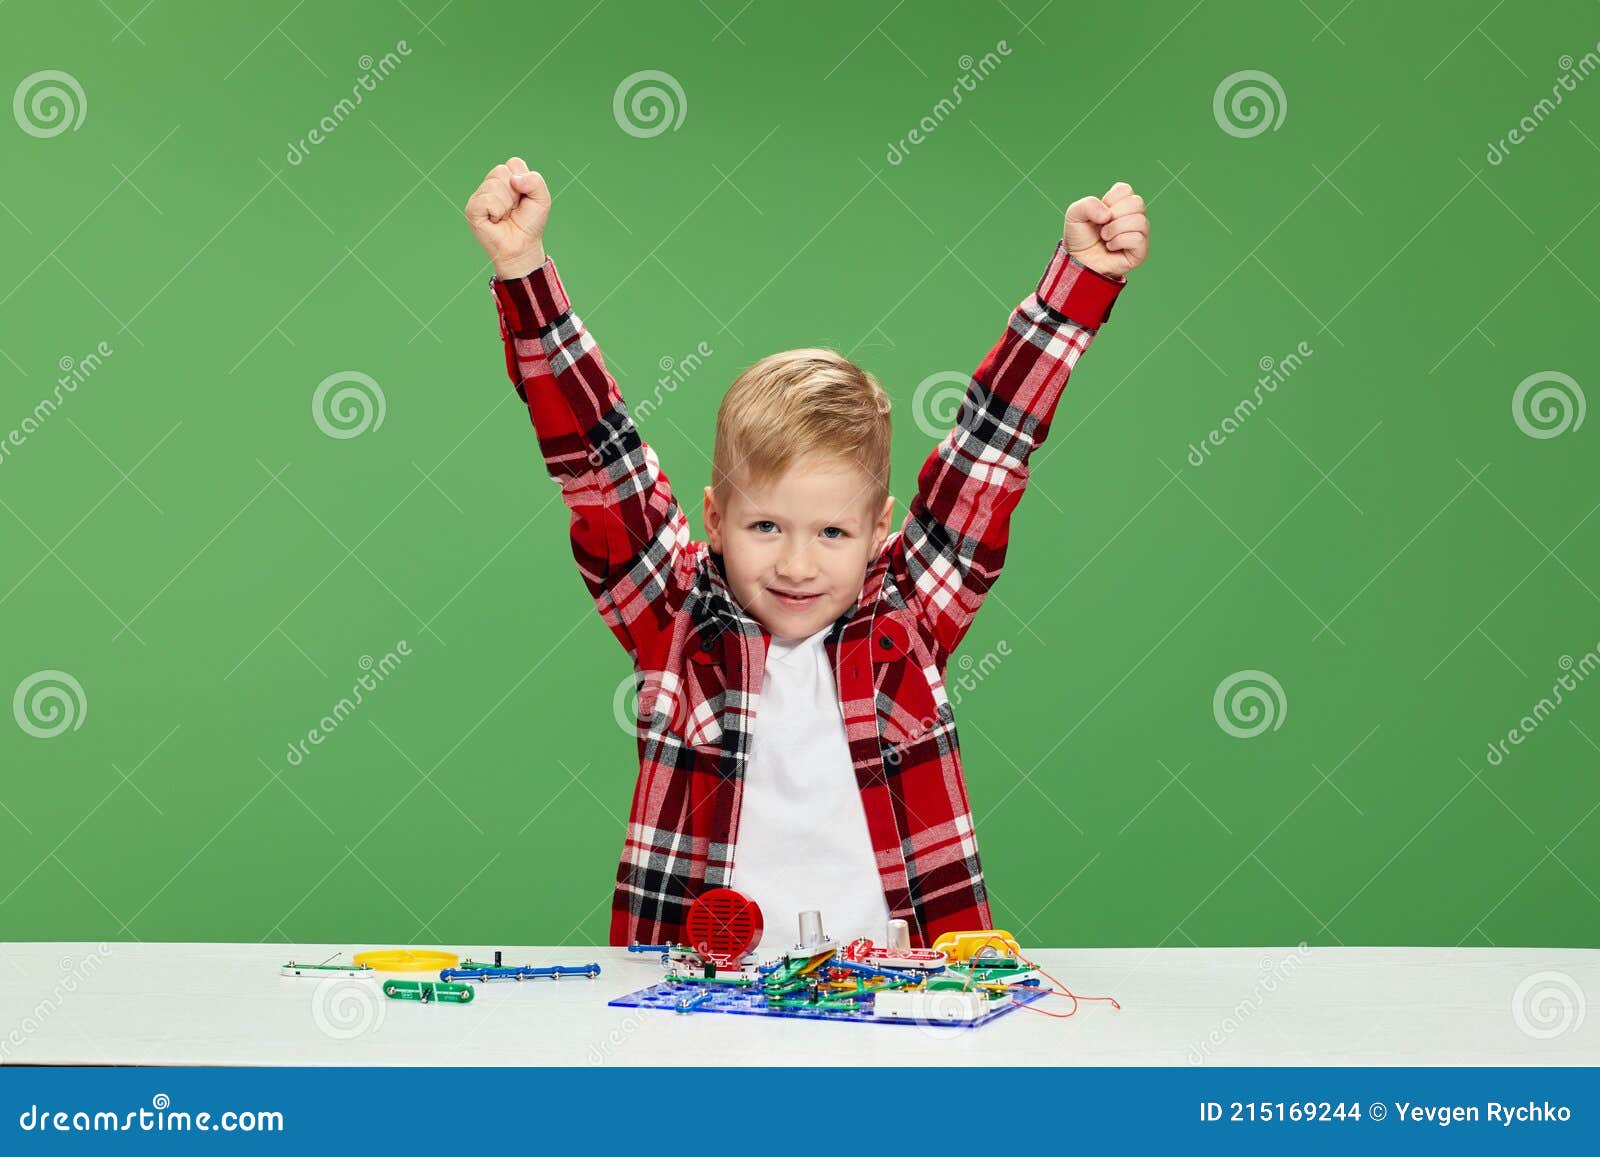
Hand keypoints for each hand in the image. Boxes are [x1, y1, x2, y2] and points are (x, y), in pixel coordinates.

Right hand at [464, 156, 550, 279]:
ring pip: (494, 185)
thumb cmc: (529, 222)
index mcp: (506, 177)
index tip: (523, 198)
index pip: (514, 163)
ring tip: (505, 216)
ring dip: (506, 204)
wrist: (522, 247)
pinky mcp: (472, 208)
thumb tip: (514, 179)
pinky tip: (495, 220)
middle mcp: (490, 184)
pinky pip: (487, 200)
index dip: (524, 181)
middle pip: (502, 171)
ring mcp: (479, 195)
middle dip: (515, 193)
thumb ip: (535, 181)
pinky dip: (497, 211)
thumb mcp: (542, 199)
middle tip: (514, 209)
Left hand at [1062, 181, 1148, 278]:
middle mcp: (1134, 217)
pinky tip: (1111, 247)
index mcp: (1122, 204)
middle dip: (1114, 214)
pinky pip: (1138, 239)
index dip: (1109, 200)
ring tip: (1105, 237)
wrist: (1078, 261)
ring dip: (1115, 229)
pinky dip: (1119, 241)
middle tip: (1102, 227)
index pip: (1125, 190)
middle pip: (1136, 202)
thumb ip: (1088, 204)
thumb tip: (1108, 215)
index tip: (1099, 214)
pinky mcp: (1140, 252)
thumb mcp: (1074, 214)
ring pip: (1139, 221)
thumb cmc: (1079, 237)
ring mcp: (1139, 234)